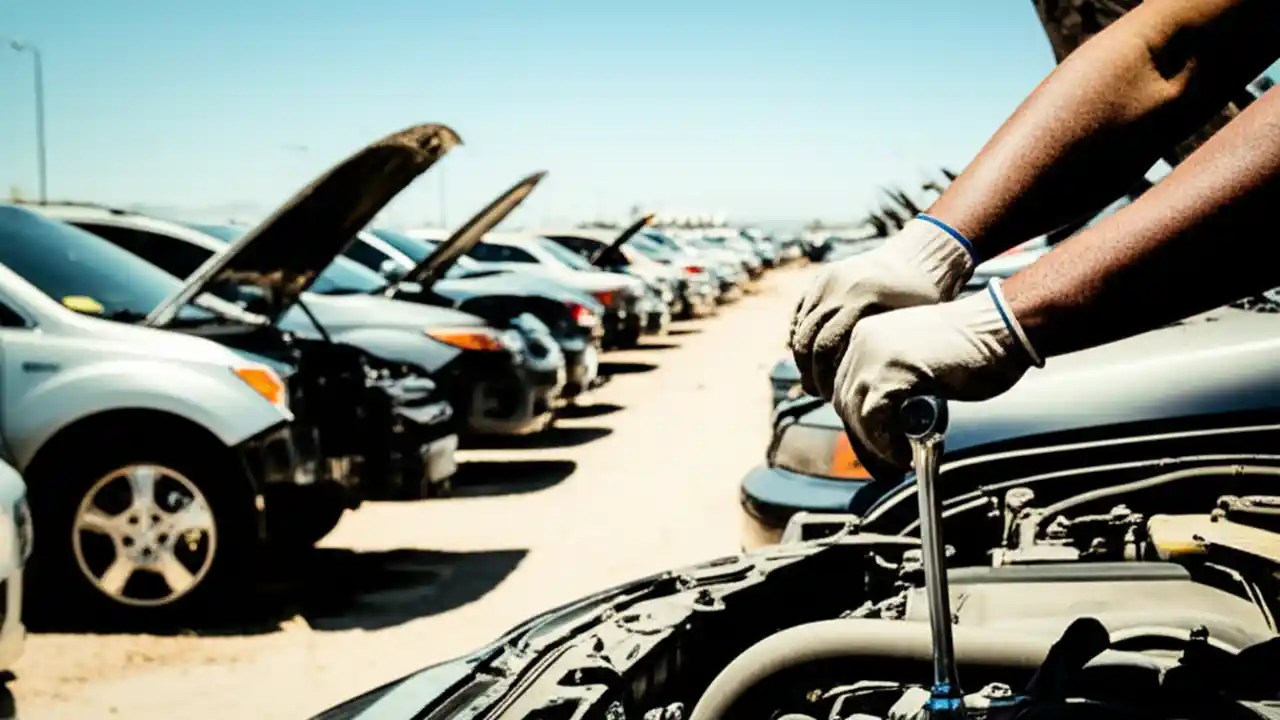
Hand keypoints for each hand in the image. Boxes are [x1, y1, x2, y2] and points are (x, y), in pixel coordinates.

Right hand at [790, 218, 974, 399]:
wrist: (917, 257)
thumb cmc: (922, 298)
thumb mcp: (910, 324)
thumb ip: (883, 350)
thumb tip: (865, 391)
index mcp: (861, 298)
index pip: (825, 346)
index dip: (822, 376)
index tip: (827, 395)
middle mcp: (838, 286)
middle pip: (807, 338)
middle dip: (807, 369)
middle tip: (814, 390)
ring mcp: (827, 279)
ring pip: (800, 325)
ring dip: (801, 355)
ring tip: (810, 376)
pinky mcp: (822, 277)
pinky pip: (801, 311)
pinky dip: (800, 334)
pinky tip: (808, 354)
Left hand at [833, 281, 1042, 471]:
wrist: (1002, 327)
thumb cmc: (975, 345)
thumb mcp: (920, 359)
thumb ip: (897, 380)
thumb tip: (884, 418)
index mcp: (868, 334)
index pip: (846, 385)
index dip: (859, 419)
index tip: (873, 443)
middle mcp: (864, 340)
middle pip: (846, 400)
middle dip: (864, 436)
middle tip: (886, 459)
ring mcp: (874, 354)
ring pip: (857, 412)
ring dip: (876, 444)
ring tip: (900, 459)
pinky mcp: (892, 372)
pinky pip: (874, 419)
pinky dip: (886, 443)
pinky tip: (905, 454)